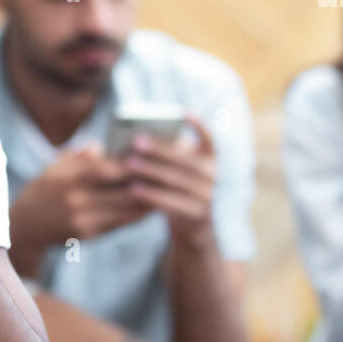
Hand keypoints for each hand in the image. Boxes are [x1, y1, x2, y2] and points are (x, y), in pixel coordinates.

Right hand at [10, 142, 156, 250]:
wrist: (25, 225)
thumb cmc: (44, 189)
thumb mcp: (55, 166)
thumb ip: (80, 156)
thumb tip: (103, 146)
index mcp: (70, 179)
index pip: (108, 170)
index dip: (132, 165)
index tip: (153, 157)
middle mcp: (77, 201)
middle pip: (122, 193)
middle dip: (147, 184)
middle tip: (169, 176)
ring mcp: (83, 220)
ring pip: (124, 212)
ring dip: (147, 203)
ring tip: (166, 193)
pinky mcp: (87, 235)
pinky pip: (118, 225)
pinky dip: (135, 216)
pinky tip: (148, 209)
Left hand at [126, 115, 216, 244]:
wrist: (194, 227)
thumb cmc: (178, 190)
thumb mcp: (179, 172)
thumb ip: (169, 156)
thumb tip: (138, 140)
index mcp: (210, 160)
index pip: (209, 139)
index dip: (199, 126)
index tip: (184, 113)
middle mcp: (213, 176)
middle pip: (184, 160)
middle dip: (159, 150)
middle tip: (136, 141)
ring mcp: (208, 196)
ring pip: (176, 181)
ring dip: (151, 171)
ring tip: (129, 164)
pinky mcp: (198, 215)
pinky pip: (172, 202)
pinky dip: (151, 195)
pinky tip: (133, 188)